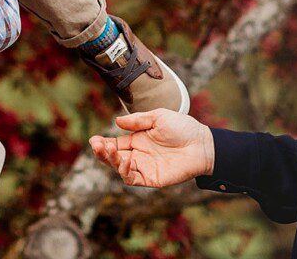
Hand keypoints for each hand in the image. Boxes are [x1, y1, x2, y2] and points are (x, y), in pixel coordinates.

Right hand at [88, 110, 214, 187]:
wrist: (202, 143)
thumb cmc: (183, 127)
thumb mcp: (158, 117)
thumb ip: (137, 120)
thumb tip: (117, 122)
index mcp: (138, 140)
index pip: (116, 144)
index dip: (103, 143)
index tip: (94, 140)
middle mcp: (139, 155)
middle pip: (114, 158)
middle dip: (103, 153)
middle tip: (96, 145)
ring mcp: (145, 167)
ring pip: (120, 168)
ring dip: (111, 161)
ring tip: (108, 150)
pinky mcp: (152, 178)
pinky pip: (133, 178)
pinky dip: (124, 172)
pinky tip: (123, 160)